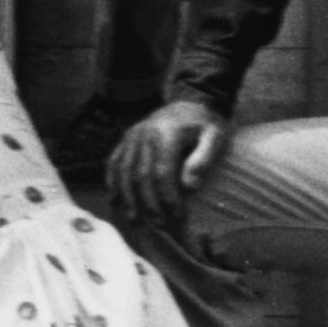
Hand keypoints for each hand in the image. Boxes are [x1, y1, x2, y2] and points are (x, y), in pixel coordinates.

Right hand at [105, 99, 230, 228]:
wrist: (190, 101)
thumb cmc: (206, 123)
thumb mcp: (215, 136)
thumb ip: (203, 158)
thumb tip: (190, 187)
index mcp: (166, 133)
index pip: (162, 172)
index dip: (168, 197)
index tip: (177, 216)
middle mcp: (144, 133)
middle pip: (140, 175)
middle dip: (148, 203)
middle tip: (158, 225)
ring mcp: (132, 135)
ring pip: (123, 171)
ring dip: (127, 198)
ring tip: (134, 220)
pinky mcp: (126, 138)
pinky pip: (114, 162)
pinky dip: (112, 182)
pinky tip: (114, 200)